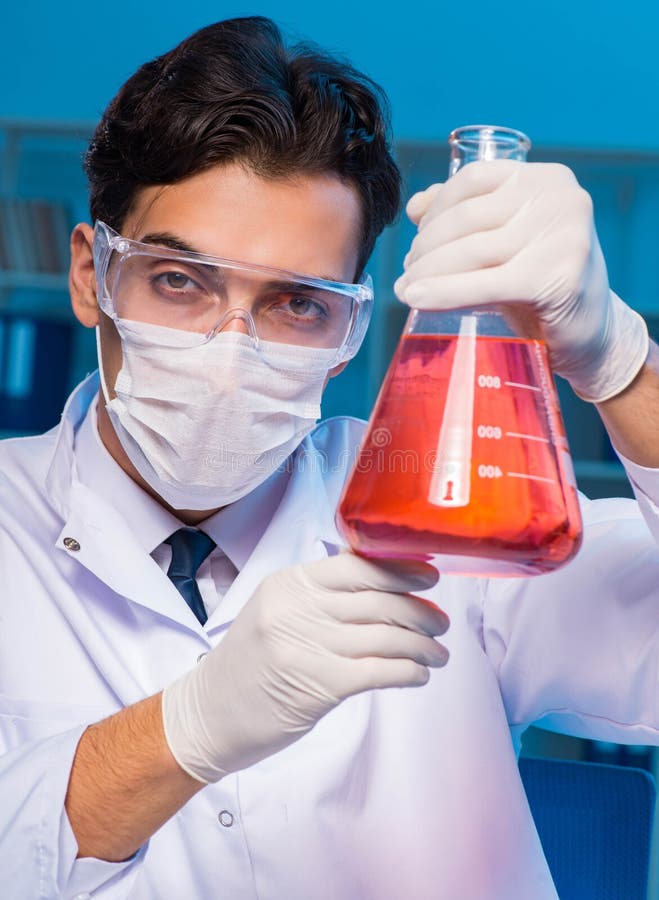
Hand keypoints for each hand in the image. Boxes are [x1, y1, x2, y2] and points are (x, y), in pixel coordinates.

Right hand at [162, 552, 447, 782]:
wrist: (208, 714)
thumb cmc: (249, 661)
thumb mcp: (275, 609)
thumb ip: (321, 592)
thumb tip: (382, 575)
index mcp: (290, 583)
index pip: (358, 565)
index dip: (401, 569)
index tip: (430, 576)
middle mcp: (298, 609)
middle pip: (379, 600)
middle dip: (420, 611)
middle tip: (440, 622)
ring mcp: (308, 646)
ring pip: (386, 636)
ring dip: (423, 646)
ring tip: (438, 653)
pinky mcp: (319, 686)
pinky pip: (380, 671)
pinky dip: (408, 672)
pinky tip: (419, 675)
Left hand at [394, 160, 648, 401]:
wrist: (591, 335)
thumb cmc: (542, 283)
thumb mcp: (506, 240)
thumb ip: (466, 216)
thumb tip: (415, 206)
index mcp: (548, 179)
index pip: (473, 179)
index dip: (435, 208)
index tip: (415, 238)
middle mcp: (561, 199)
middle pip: (469, 217)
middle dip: (427, 247)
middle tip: (407, 272)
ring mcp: (564, 237)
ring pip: (472, 250)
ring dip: (427, 272)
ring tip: (406, 289)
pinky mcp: (557, 278)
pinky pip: (486, 284)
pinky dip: (445, 293)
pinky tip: (417, 299)